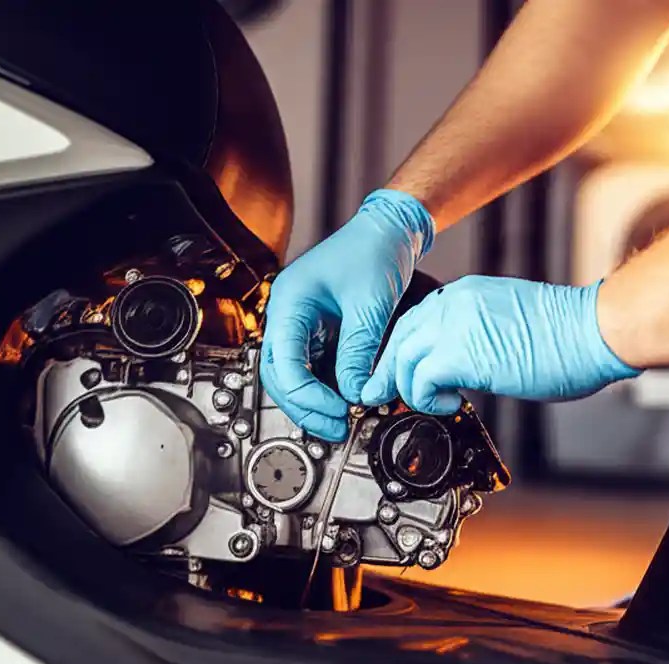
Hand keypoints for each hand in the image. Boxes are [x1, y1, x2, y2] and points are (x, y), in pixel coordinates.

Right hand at [261, 189, 435, 440]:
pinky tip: (344, 403)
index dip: (306, 394)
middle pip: (279, 376)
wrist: (389, 230)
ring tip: (341, 423)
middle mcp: (287, 315)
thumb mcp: (370, 306)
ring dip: (313, 402)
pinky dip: (324, 389)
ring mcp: (300, 324)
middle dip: (305, 407)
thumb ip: (358, 352)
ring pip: (292, 376)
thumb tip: (354, 393)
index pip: (283, 362)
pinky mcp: (317, 331)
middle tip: (336, 428)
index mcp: (289, 303)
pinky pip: (312, 368)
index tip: (337, 410)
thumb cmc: (374, 252)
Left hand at [360, 275, 639, 413]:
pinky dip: (426, 399)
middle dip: (392, 370)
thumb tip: (466, 363)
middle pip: (401, 336)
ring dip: (408, 388)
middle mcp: (454, 303)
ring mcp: (454, 327)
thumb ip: (480, 334)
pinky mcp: (460, 355)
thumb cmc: (569, 333)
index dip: (406, 349)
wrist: (593, 331)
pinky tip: (448, 405)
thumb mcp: (511, 320)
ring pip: (402, 359)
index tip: (405, 371)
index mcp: (466, 293)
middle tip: (391, 394)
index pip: (416, 319)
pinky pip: (420, 381)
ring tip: (426, 403)